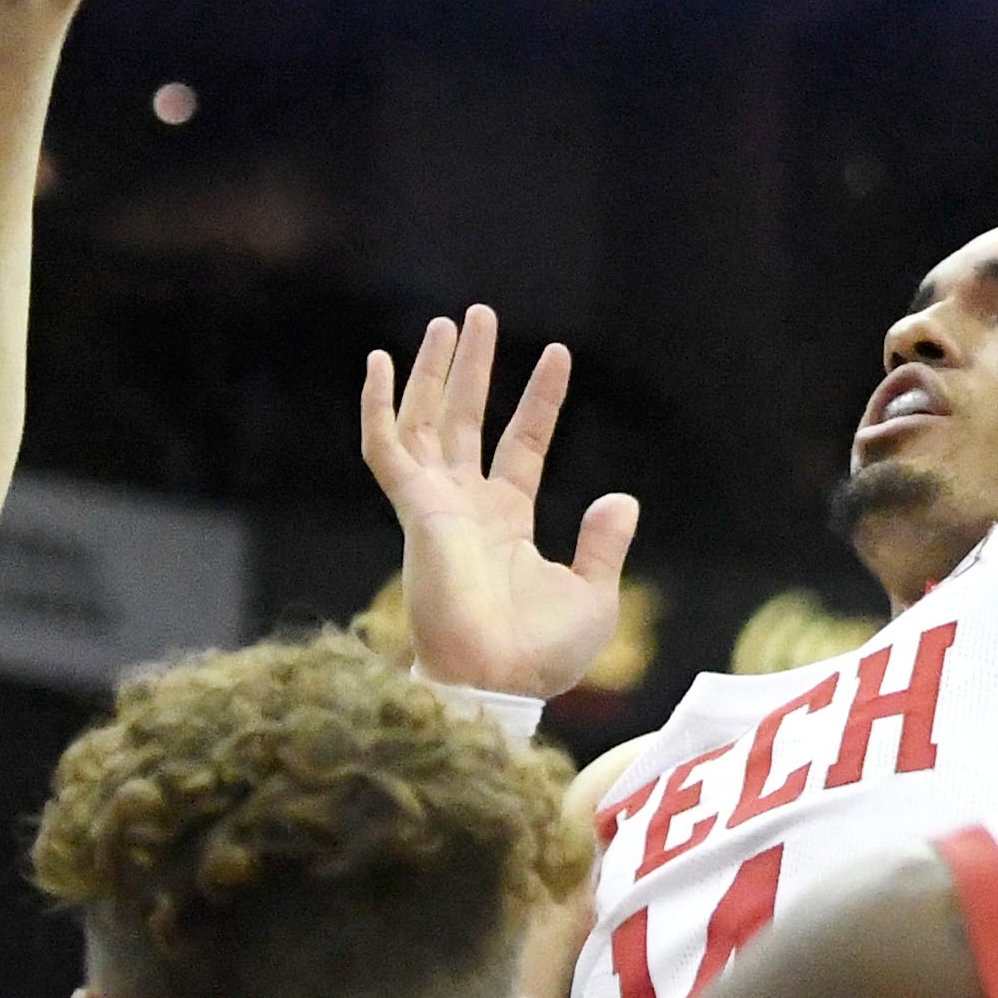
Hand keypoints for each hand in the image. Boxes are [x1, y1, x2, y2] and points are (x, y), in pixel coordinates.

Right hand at [360, 307, 639, 697]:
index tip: (559, 354)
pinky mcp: (415, 510)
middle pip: (466, 420)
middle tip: (480, 315)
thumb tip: (620, 498)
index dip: (539, 399)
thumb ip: (603, 543)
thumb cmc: (540, 654)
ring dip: (434, 372)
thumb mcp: (593, 594)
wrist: (500, 682)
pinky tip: (377, 363)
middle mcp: (465, 507)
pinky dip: (377, 406)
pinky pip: (385, 449)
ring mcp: (436, 505)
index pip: (521, 443)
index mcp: (505, 522)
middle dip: (473, 369)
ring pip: (426, 422)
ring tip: (449, 322)